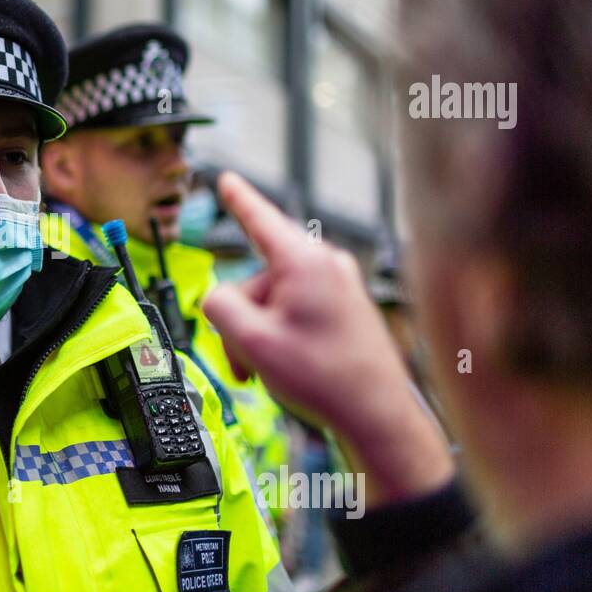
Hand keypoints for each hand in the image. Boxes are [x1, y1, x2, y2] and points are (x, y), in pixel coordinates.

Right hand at [202, 172, 453, 507]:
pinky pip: (297, 311)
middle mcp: (325, 266)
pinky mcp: (346, 308)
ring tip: (268, 370)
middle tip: (242, 358)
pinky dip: (282, 335)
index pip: (260, 219)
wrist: (376, 413)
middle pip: (258, 277)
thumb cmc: (325, 377)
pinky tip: (289, 366)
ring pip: (275, 299)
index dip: (237, 199)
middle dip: (241, 317)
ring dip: (260, 333)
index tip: (227, 179)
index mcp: (304, 262)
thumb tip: (215, 298)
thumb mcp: (252, 341)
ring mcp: (339, 287)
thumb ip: (220, 307)